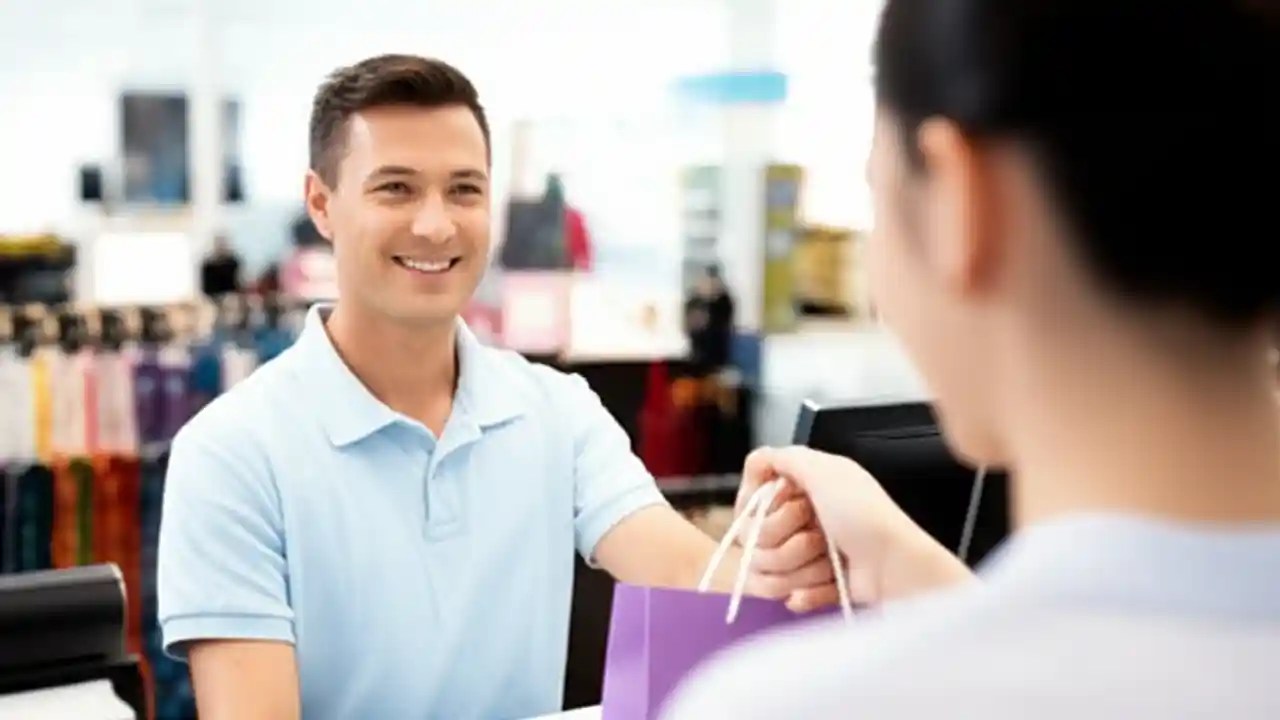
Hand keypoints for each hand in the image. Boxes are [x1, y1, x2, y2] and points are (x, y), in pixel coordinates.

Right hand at [740, 446, 973, 606]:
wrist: (893, 565)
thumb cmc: (864, 515)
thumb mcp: (825, 470)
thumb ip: (785, 457)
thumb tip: (759, 459)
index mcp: (802, 488)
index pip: (750, 502)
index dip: (758, 508)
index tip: (779, 507)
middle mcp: (801, 518)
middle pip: (755, 539)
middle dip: (784, 541)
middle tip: (816, 533)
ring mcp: (807, 554)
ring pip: (770, 569)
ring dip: (800, 566)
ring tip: (828, 559)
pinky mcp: (817, 585)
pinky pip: (790, 593)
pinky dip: (807, 591)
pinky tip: (825, 580)